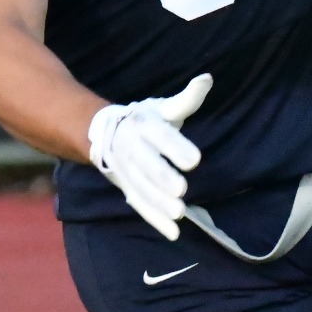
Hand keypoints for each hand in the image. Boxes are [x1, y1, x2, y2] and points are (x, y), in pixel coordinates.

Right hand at [87, 74, 210, 239]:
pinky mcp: (127, 189)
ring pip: (141, 188)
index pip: (160, 137)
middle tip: (181, 190)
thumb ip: (187, 99)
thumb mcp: (164, 107)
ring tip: (179, 214)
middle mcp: (131, 149)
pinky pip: (139, 205)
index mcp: (143, 125)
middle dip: (162, 178)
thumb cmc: (144, 119)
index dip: (175, 148)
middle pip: (147, 165)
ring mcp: (126, 172)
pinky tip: (174, 232)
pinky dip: (155, 220)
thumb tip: (207, 79)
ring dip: (159, 203)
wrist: (103, 133)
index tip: (194, 160)